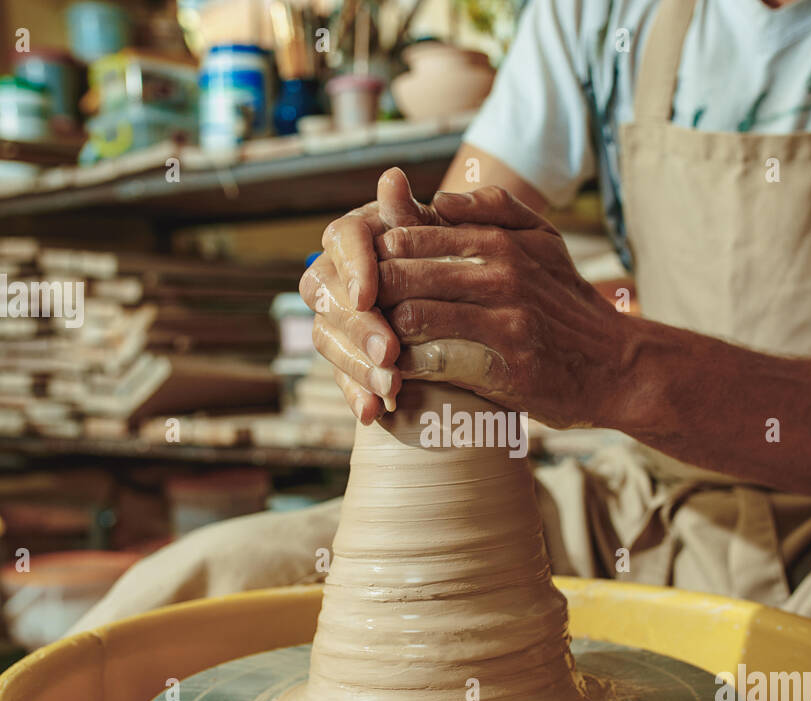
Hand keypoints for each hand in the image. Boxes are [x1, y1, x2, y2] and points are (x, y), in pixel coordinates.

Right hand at [299, 167, 447, 423]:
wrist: (485, 312)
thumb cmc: (468, 262)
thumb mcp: (454, 240)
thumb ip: (420, 217)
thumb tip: (391, 177)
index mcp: (362, 233)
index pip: (341, 239)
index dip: (352, 266)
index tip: (370, 294)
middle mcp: (340, 272)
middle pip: (326, 294)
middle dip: (357, 325)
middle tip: (387, 350)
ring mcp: (340, 317)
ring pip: (328, 337)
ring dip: (356, 364)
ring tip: (392, 384)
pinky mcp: (349, 356)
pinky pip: (340, 376)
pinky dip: (356, 393)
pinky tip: (373, 412)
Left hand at [376, 185, 623, 428]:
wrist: (618, 365)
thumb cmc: (567, 302)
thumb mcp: (543, 240)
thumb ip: (493, 209)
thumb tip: (437, 197)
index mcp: (500, 240)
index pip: (407, 235)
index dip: (373, 260)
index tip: (363, 283)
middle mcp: (502, 274)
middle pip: (401, 274)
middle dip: (368, 297)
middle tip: (353, 317)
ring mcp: (506, 322)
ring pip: (411, 318)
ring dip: (381, 335)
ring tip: (371, 345)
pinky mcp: (508, 369)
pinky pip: (436, 362)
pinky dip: (408, 369)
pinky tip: (399, 374)